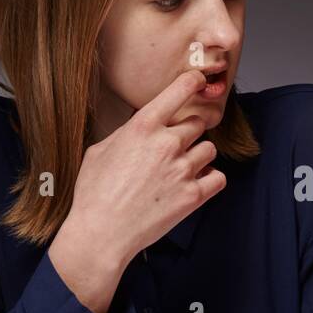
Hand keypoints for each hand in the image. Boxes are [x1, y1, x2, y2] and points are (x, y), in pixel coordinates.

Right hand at [64, 69, 227, 269]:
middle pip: (197, 124)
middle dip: (189, 133)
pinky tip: (195, 184)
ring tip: (182, 169)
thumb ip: (127, 133)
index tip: (198, 80)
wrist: (101, 233)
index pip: (178, 91)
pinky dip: (210, 179)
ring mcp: (183, 169)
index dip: (192, 82)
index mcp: (143, 126)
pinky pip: (218, 177)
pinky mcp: (193, 195)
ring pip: (209, 149)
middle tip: (174, 148)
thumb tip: (142, 126)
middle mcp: (167, 143)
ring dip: (199, 156)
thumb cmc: (94, 192)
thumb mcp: (101, 150)